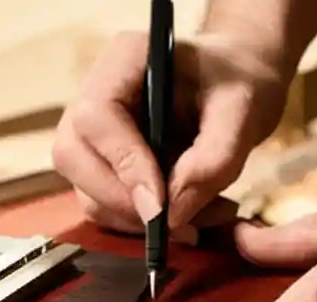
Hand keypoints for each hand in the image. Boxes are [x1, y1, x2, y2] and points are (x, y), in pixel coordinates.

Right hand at [52, 30, 291, 239]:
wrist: (236, 87)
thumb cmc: (239, 83)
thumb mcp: (243, 111)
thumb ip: (215, 158)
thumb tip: (173, 213)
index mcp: (122, 61)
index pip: (96, 118)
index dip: (122, 164)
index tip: (161, 206)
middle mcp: (91, 96)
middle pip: (73, 158)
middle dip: (123, 202)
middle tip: (180, 224)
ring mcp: (89, 135)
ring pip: (86, 191)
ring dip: (139, 221)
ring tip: (203, 219)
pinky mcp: (99, 167)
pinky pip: (104, 207)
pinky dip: (143, 224)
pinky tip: (188, 216)